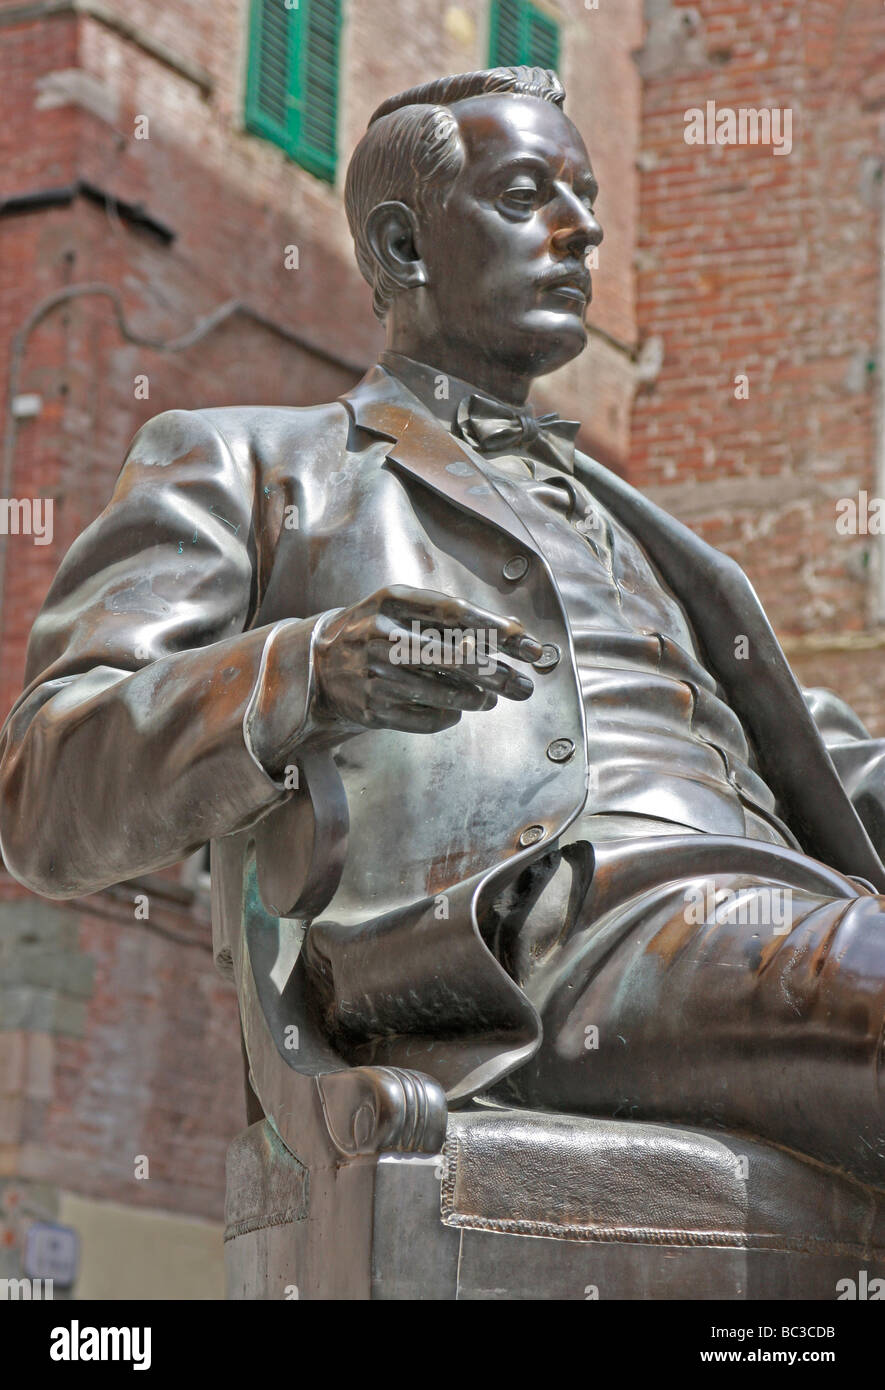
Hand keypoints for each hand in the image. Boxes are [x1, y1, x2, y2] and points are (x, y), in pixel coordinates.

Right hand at [313, 585, 542, 733]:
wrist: (316, 664)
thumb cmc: (373, 630)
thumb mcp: (402, 609)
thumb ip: (451, 615)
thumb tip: (511, 626)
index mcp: (391, 602)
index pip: (455, 613)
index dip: (495, 629)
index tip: (527, 643)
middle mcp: (381, 635)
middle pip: (455, 657)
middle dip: (497, 673)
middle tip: (525, 685)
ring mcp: (375, 674)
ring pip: (444, 693)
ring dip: (478, 698)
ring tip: (494, 697)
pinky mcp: (372, 708)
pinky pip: (426, 718)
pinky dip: (448, 716)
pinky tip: (457, 710)